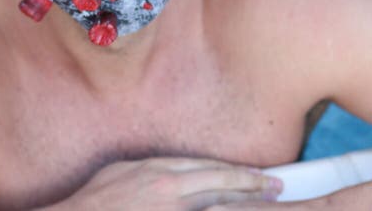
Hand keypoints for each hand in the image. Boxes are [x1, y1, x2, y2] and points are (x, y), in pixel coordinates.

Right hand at [50, 156, 283, 209]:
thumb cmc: (95, 199)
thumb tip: (178, 168)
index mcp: (160, 171)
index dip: (237, 171)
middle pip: (221, 183)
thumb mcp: (124, 169)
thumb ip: (155, 168)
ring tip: (267, 202)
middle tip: (277, 186)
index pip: (209, 167)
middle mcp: (170, 190)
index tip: (257, 174)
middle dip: (252, 184)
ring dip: (244, 203)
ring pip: (217, 205)